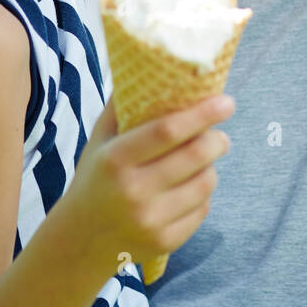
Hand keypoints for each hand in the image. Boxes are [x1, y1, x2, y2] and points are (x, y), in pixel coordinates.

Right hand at [65, 92, 234, 267]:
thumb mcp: (99, 140)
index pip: (168, 131)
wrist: (80, 240)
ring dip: (211, 168)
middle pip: (196, 156)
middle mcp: (133, 191)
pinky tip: (188, 190)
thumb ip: (122, 106)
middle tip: (220, 135)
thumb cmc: (95, 179)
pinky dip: (202, 196)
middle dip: (217, 140)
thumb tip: (148, 64)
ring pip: (206, 183)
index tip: (226, 102)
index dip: (202, 114)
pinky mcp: (165, 242)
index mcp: (115, 160)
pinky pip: (203, 209)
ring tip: (201, 162)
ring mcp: (151, 221)